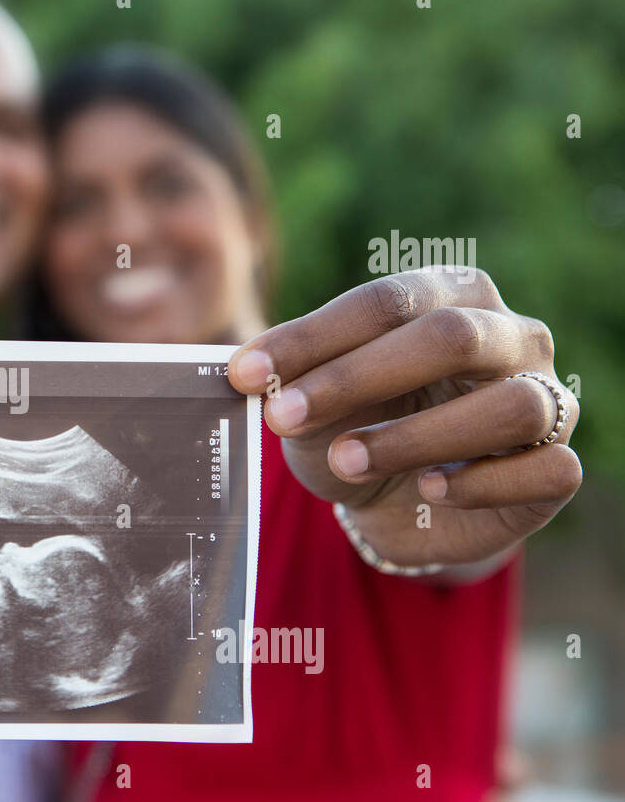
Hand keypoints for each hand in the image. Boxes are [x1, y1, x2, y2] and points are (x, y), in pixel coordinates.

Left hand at [227, 267, 580, 567]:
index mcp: (449, 296)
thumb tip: (249, 373)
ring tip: (345, 461)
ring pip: (508, 406)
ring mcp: (544, 400)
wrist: (394, 505)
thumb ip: (288, 381)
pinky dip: (481, 483)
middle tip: (283, 417)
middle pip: (451, 337)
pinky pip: (546, 470)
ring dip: (415, 437)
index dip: (312, 337)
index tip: (245, 373)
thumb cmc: (356, 429)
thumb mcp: (311, 402)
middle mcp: (508, 337)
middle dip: (356, 378)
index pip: (385, 301)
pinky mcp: (555, 469)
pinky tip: (430, 490)